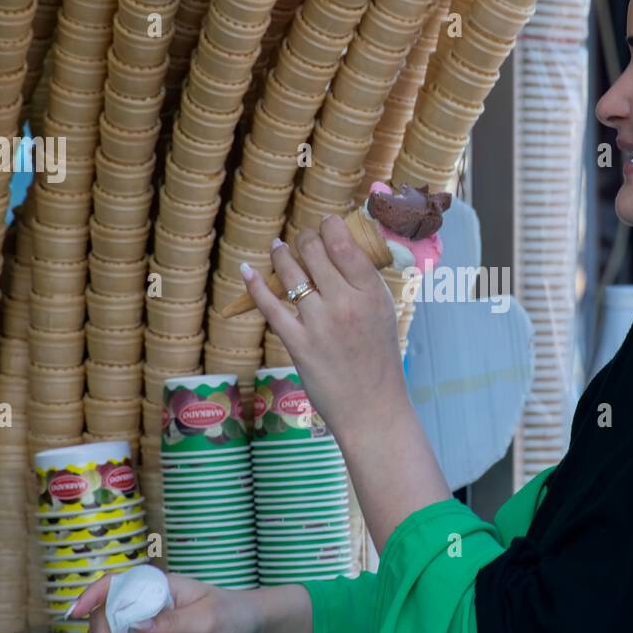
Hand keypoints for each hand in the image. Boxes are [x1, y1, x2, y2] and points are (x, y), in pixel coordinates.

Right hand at [71, 571, 259, 632]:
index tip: (75, 613)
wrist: (250, 632)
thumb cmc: (234, 613)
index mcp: (158, 586)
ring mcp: (148, 626)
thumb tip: (137, 624)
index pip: (115, 584)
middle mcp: (147, 604)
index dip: (91, 595)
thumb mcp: (208, 617)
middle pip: (105, 619)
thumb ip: (173, 621)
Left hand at [240, 215, 408, 441]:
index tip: (324, 224)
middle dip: (304, 239)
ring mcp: (320, 324)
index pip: (344, 244)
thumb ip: (364, 284)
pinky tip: (248, 272)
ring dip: (280, 254)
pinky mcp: (298, 344)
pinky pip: (270, 306)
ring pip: (290, 273)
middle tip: (301, 240)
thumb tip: (342, 249)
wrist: (373, 407)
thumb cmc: (380, 360)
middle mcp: (346, 304)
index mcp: (372, 293)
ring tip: (278, 248)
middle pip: (315, 252)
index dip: (328, 226)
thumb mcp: (384, 314)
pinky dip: (255, 285)